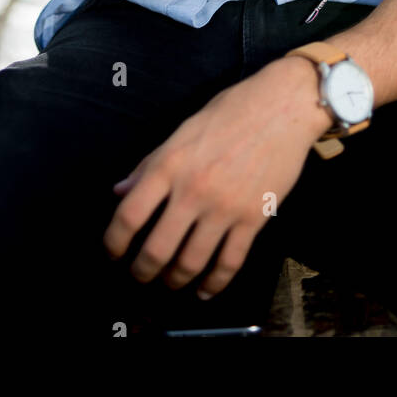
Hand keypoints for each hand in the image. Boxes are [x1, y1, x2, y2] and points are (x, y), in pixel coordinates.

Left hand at [102, 56, 328, 299]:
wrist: (283, 106)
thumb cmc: (232, 111)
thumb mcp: (184, 130)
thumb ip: (150, 163)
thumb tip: (119, 191)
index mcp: (170, 163)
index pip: (129, 214)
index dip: (113, 242)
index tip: (113, 252)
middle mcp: (193, 189)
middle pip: (156, 249)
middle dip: (142, 272)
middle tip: (139, 276)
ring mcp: (224, 206)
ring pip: (191, 263)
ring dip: (175, 281)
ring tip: (170, 283)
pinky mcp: (253, 218)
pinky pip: (230, 263)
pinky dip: (214, 284)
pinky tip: (205, 290)